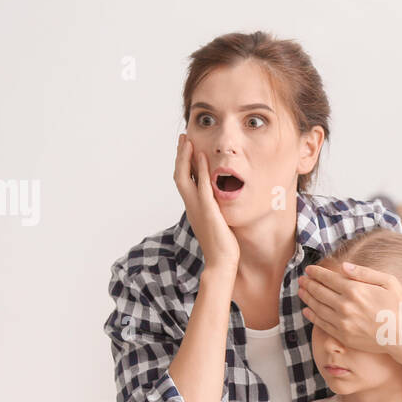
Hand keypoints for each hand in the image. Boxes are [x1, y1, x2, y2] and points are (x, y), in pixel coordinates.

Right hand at [173, 133, 238, 272]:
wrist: (221, 263)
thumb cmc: (222, 246)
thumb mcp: (217, 223)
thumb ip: (215, 210)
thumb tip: (220, 202)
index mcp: (193, 208)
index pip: (184, 181)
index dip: (183, 164)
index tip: (186, 149)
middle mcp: (191, 206)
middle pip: (179, 176)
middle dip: (180, 156)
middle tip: (182, 138)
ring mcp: (197, 208)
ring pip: (185, 178)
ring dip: (185, 158)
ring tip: (187, 141)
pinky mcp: (208, 211)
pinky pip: (202, 187)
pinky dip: (201, 171)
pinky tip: (202, 156)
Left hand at [298, 261, 401, 359]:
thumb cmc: (399, 307)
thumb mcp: (388, 282)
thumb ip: (364, 273)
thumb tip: (344, 266)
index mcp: (356, 290)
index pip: (329, 279)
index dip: (317, 273)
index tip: (309, 269)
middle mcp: (345, 306)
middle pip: (320, 292)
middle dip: (309, 283)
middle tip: (302, 279)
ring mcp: (342, 322)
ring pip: (317, 307)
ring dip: (307, 298)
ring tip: (301, 291)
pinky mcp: (343, 335)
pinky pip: (322, 324)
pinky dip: (312, 316)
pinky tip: (307, 310)